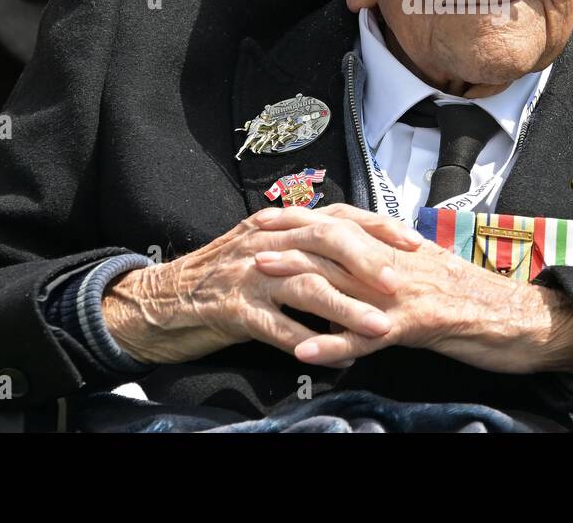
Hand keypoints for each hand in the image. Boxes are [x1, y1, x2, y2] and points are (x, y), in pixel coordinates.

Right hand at [100, 203, 423, 365]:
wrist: (160, 301)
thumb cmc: (218, 281)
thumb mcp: (265, 252)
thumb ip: (306, 249)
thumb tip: (358, 256)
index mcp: (279, 225)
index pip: (338, 216)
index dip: (378, 228)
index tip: (412, 244)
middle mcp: (267, 242)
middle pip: (327, 244)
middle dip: (369, 265)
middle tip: (401, 285)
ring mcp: (248, 275)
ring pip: (306, 285)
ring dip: (346, 309)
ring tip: (377, 328)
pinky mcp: (232, 309)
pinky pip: (275, 326)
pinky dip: (307, 342)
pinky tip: (332, 357)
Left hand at [248, 204, 572, 373]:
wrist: (519, 317)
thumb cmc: (476, 298)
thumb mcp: (431, 271)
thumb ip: (394, 264)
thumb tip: (358, 264)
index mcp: (400, 249)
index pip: (345, 225)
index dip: (305, 219)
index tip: (269, 216)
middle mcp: (398, 263)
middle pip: (334, 246)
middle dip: (288, 242)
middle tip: (249, 240)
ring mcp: (406, 293)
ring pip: (343, 282)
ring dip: (297, 281)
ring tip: (260, 281)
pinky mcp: (417, 325)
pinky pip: (368, 334)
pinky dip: (334, 342)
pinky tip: (305, 350)